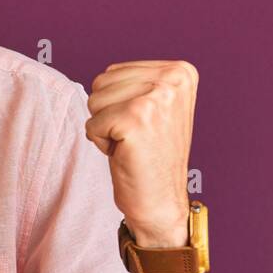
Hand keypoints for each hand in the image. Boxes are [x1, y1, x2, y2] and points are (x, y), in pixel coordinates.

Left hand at [85, 60, 196, 245]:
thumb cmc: (152, 154)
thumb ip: (138, 82)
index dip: (117, 102)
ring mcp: (156, 97)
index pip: (113, 71)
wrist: (161, 200)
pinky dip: (101, 143)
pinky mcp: (135, 118)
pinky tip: (126, 153)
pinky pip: (92, 124)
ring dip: (105, 127)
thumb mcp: (156, 106)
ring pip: (94, 100)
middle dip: (108, 113)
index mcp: (180, 71)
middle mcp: (173, 79)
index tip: (144, 124)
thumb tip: (107, 71)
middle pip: (101, 82)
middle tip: (136, 136)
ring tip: (132, 143)